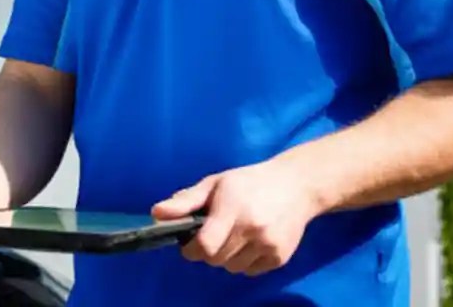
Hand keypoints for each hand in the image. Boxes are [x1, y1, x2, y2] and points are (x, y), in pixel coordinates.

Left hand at [150, 160, 322, 276]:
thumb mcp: (215, 183)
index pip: (205, 246)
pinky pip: (250, 271)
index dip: (191, 249)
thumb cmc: (248, 182)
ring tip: (233, 235)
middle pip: (216, 260)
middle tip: (212, 234)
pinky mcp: (280, 257)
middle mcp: (252, 229)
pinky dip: (244, 261)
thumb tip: (156, 214)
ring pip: (232, 268)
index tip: (188, 243)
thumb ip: (185, 201)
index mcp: (232, 208)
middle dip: (207, 251)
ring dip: (226, 257)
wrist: (296, 186)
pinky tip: (249, 241)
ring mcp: (268, 245)